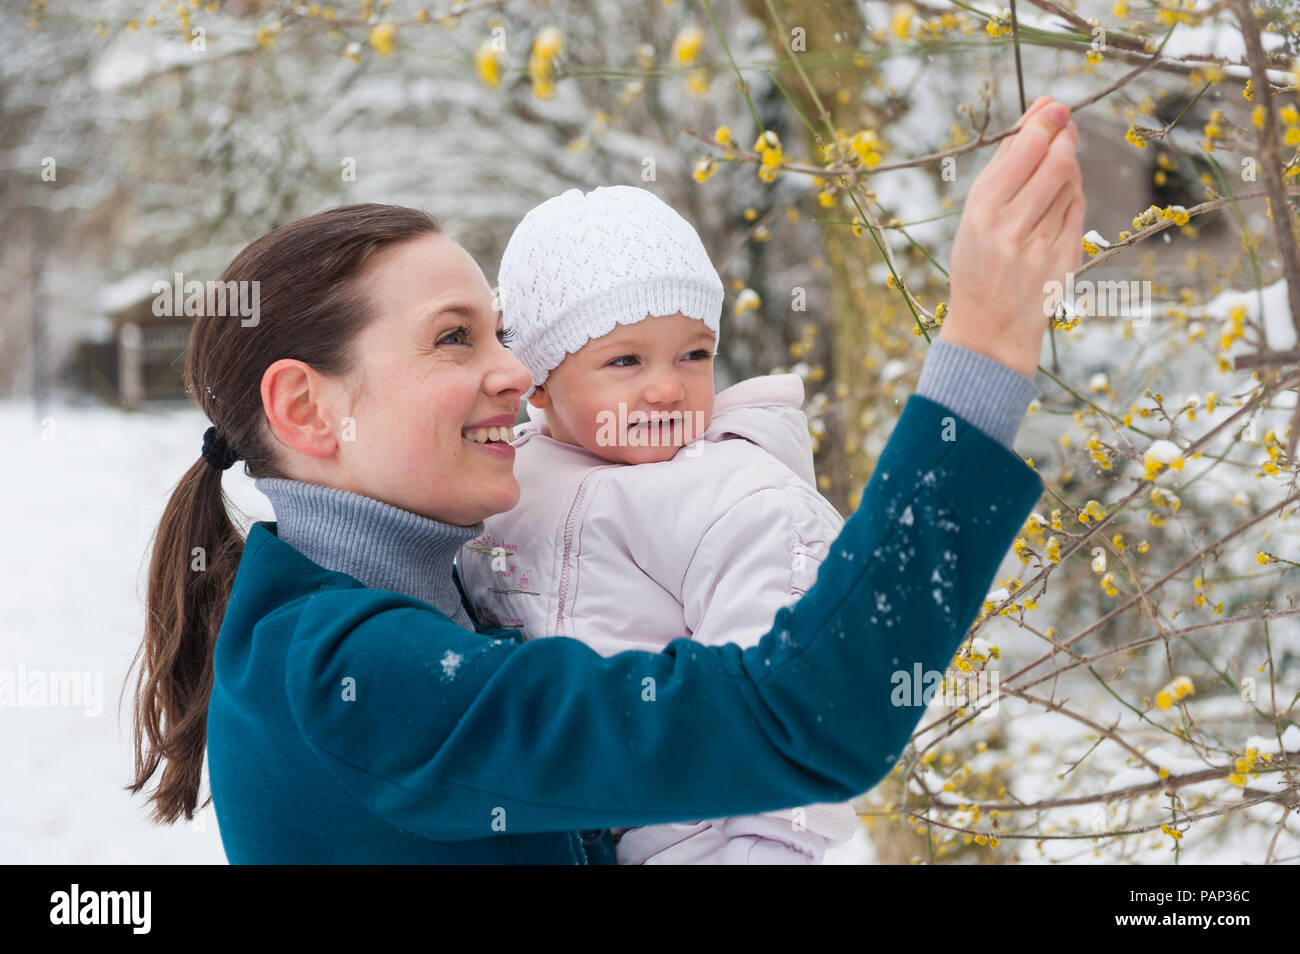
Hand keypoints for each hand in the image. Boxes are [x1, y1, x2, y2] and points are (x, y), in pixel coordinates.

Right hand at [942, 95, 1085, 378]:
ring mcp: (1041, 244)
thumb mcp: (975, 214)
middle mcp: (1010, 227)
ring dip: (1067, 167)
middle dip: (1064, 137)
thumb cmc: (978, 262)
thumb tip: (1042, 109)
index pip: (1024, 150)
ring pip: (1070, 184)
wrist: (988, 326)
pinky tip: (1057, 199)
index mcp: (981, 211)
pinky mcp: (1064, 257)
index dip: (1045, 121)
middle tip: (1065, 124)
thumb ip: (1007, 163)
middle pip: (1055, 162)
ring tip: (1051, 169)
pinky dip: (1072, 194)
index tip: (1055, 105)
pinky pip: (1077, 208)